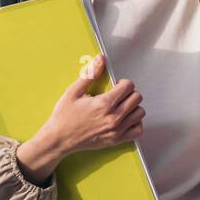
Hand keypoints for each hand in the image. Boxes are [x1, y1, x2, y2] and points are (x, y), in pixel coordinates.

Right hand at [16, 55, 142, 181]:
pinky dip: (135, 123)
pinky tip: (126, 119)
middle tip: (119, 95)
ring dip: (133, 107)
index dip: (123, 82)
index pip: (129, 86)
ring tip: (122, 106)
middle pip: (137, 98)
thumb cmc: (64, 117)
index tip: (117, 85)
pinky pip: (138, 131)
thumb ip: (90, 74)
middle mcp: (113, 117)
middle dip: (129, 93)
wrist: (59, 139)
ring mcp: (116, 130)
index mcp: (104, 104)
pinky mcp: (116, 140)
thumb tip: (100, 59)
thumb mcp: (73, 91)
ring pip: (139, 113)